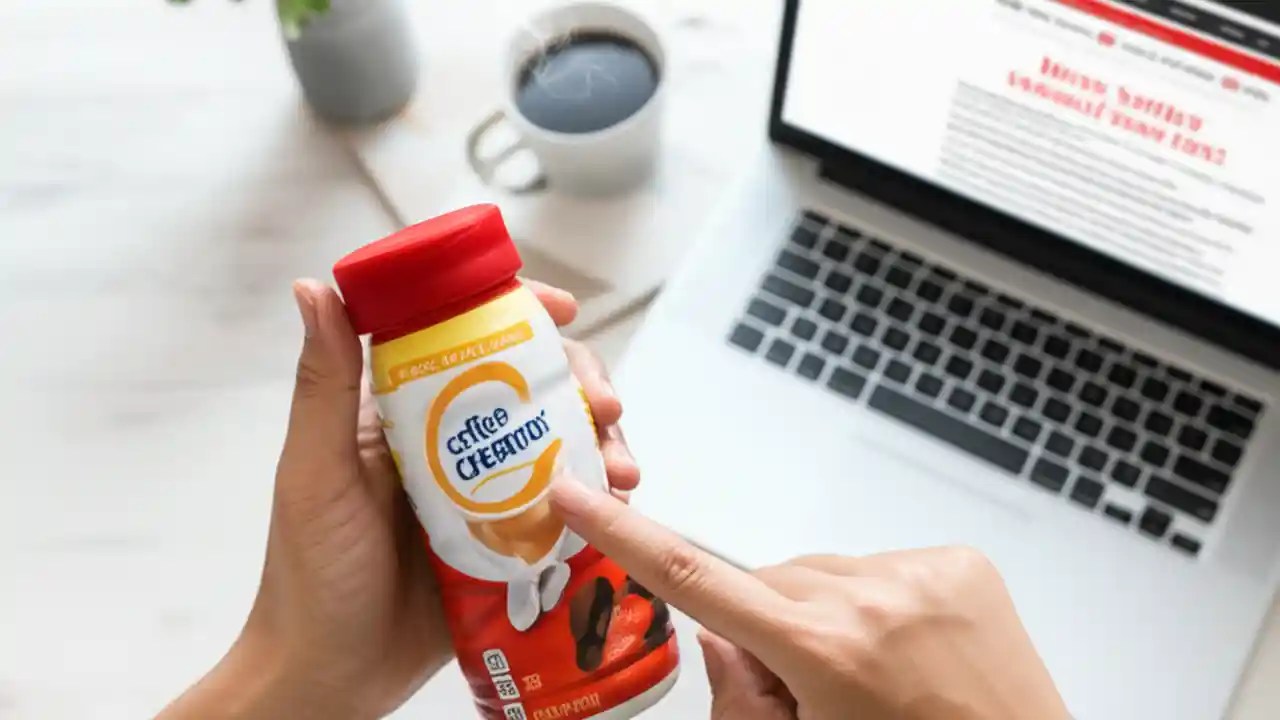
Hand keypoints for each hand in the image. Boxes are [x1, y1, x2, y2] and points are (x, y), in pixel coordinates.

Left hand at [160, 279, 636, 719]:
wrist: (334, 676)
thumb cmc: (310, 574)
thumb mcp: (316, 473)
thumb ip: (323, 385)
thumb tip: (315, 288)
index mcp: (402, 411)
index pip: (464, 336)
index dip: (517, 311)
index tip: (563, 309)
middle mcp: (449, 440)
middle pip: (528, 384)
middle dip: (580, 383)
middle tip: (608, 407)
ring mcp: (483, 490)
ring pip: (556, 441)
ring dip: (599, 443)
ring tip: (623, 470)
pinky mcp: (509, 539)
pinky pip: (565, 504)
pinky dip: (598, 497)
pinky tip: (619, 504)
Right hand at [548, 482, 1068, 719]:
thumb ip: (739, 697)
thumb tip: (715, 632)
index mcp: (823, 652)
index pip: (695, 579)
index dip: (625, 535)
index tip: (578, 496)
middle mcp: (870, 598)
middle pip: (765, 584)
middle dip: (765, 626)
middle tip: (808, 692)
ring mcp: (921, 573)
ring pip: (821, 574)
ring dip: (822, 613)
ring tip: (871, 677)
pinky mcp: (958, 563)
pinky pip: (879, 567)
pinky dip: (874, 602)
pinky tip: (906, 653)